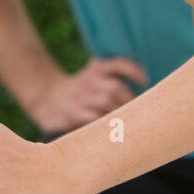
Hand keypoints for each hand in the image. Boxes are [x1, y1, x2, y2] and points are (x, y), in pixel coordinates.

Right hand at [26, 56, 147, 135]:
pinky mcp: (72, 114)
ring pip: (106, 102)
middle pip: (115, 87)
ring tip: (129, 122)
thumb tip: (149, 91)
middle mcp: (88, 81)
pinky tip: (115, 130)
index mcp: (95, 70)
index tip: (145, 80)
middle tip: (139, 112)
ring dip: (121, 113)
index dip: (132, 70)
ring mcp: (80, 97)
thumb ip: (113, 77)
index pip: (116, 64)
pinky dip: (106, 123)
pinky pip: (93, 118)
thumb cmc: (80, 90)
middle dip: (130, 100)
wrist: (45, 98)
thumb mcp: (93, 77)